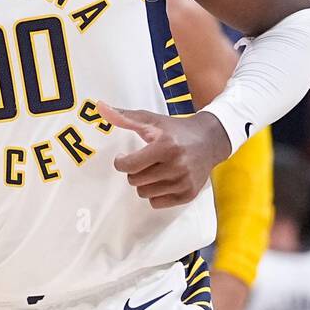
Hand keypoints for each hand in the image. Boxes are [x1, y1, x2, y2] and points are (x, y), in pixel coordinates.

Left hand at [98, 102, 229, 208]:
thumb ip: (124, 116)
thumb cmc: (175, 130)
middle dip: (134, 171)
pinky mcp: (189, 194)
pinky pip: (157, 203)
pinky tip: (164, 179)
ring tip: (155, 170)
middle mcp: (177, 165)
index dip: (121, 162)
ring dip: (145, 183)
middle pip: (135, 180)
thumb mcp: (151, 120)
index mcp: (166, 146)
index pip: (129, 166)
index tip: (124, 157)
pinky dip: (156, 193)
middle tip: (144, 162)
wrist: (210, 140)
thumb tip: (99, 106)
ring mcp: (184, 182)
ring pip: (144, 193)